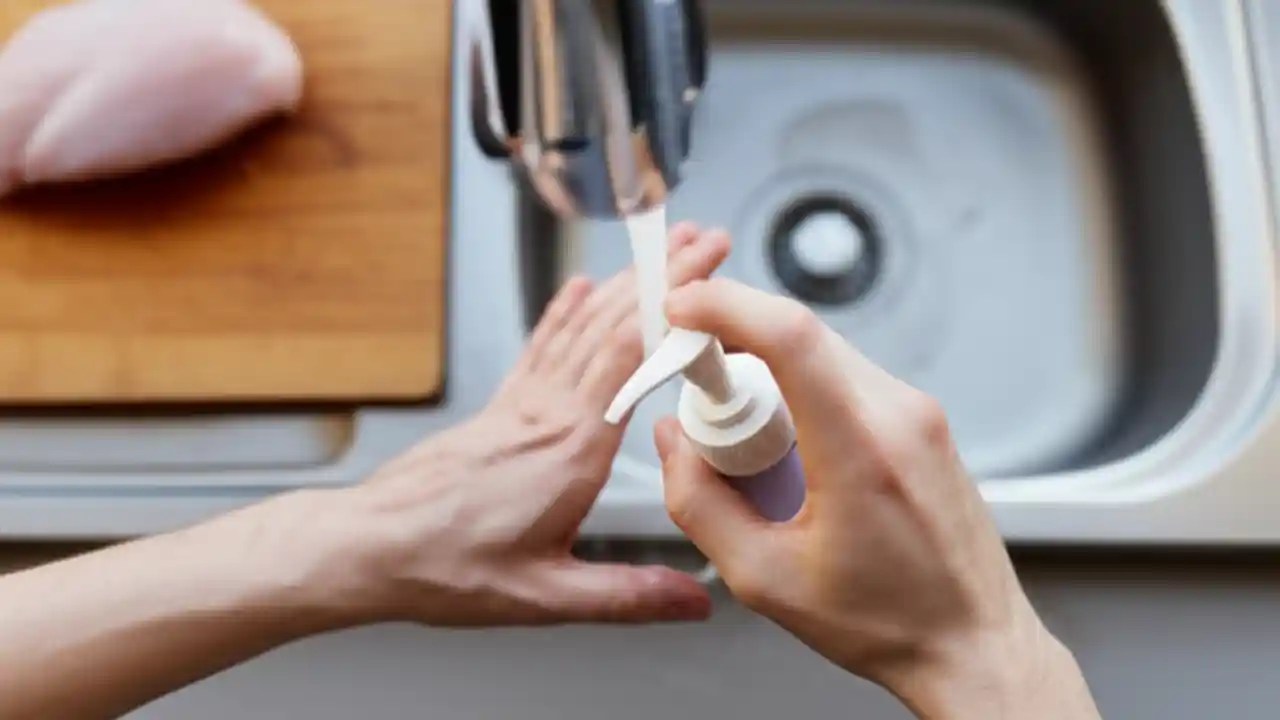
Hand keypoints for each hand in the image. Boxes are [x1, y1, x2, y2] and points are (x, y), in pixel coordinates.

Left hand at [324, 225, 730, 626]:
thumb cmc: (443, 568)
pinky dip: (564, 312)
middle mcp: (547, 413)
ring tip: (660, 253)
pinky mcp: (497, 411)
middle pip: (616, 323)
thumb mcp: (545, 596)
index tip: (711, 263)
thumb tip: (696, 601)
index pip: (636, 350)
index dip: (679, 299)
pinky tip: (578, 290)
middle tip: (704, 240)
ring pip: (580, 326)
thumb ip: (627, 596)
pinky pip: (540, 348)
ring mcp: (519, 406)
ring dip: (625, 284)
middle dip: (665, 275)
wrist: (367, 548)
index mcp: (572, 449)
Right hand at [654, 279, 1099, 718]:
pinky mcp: (923, 419)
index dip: (725, 306)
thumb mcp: (764, 579)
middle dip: (733, 339)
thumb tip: (672, 441)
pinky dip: (800, 387)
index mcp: (861, 449)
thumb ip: (699, 502)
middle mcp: (899, 414)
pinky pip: (846, 375)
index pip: (790, 335)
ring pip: (821, 351)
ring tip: (744, 433)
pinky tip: (786, 442)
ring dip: (767, 367)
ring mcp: (919, 412)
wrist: (974, 644)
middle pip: (799, 332)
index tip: (681, 308)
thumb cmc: (886, 622)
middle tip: (695, 382)